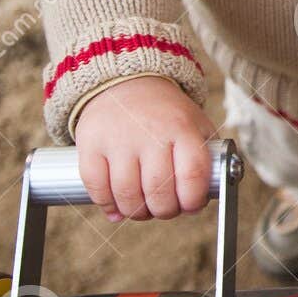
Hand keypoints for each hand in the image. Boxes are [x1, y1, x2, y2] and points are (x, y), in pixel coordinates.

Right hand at [74, 75, 217, 222]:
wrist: (126, 83)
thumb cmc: (166, 115)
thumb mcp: (196, 125)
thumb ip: (207, 159)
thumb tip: (200, 202)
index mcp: (182, 127)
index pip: (193, 174)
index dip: (193, 200)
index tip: (191, 205)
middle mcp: (150, 132)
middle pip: (158, 191)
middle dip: (164, 211)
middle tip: (165, 208)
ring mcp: (118, 138)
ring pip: (127, 195)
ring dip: (137, 213)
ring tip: (142, 208)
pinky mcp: (90, 144)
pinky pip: (96, 188)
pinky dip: (107, 204)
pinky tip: (116, 204)